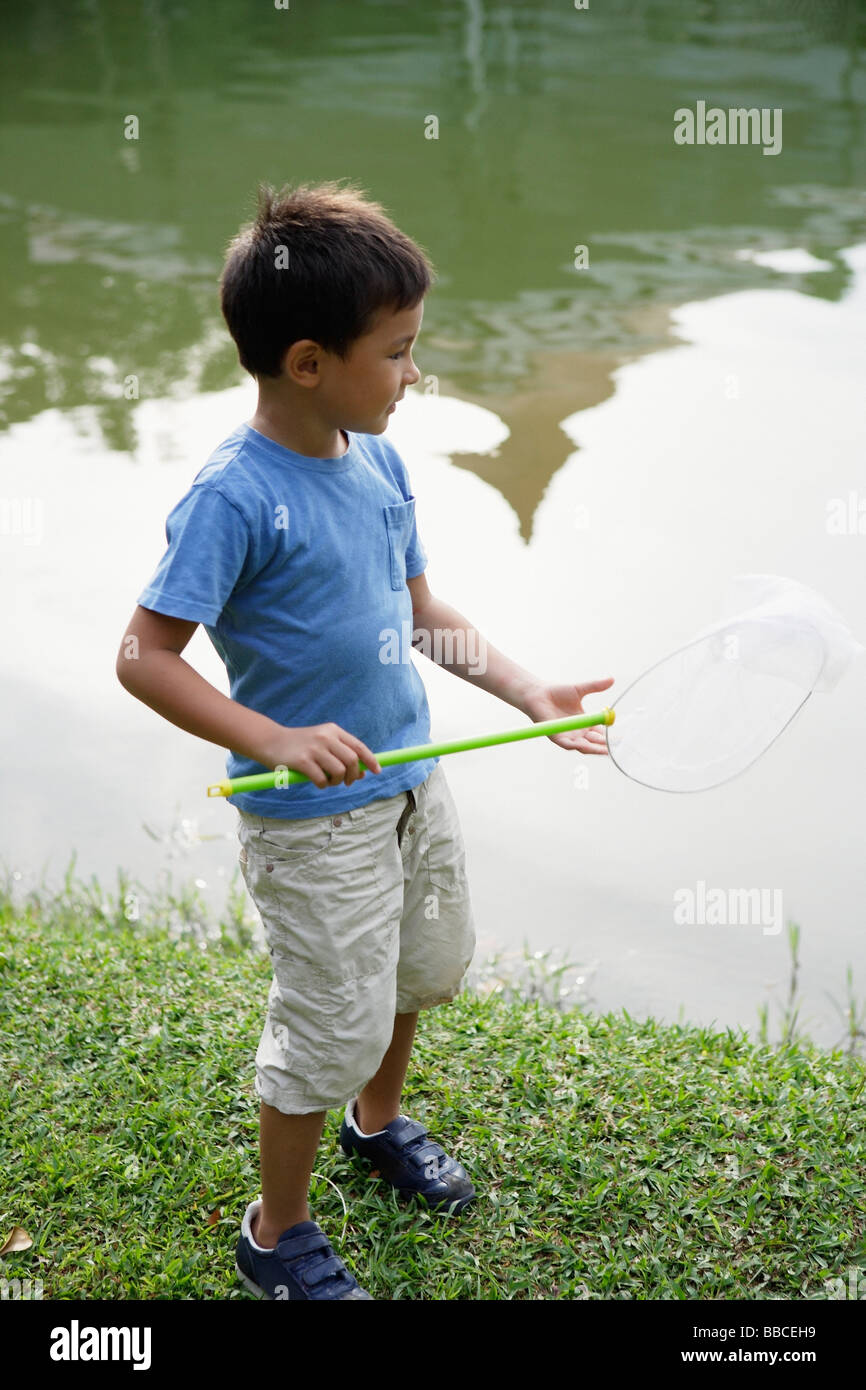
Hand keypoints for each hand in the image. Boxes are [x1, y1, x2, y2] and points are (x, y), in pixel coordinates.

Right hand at [263, 723, 382, 787]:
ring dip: (336, 782)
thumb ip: (341, 755)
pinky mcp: (302, 761)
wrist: (271, 741)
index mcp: (333, 730)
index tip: (377, 771)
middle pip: (352, 760)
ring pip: (339, 772)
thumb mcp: (322, 744)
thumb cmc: (300, 745)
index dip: (370, 760)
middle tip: (346, 782)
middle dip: (352, 775)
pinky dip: (322, 785)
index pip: (358, 746)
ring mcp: (314, 749)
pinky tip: (316, 782)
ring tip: (328, 782)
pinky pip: (322, 780)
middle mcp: (325, 737)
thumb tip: (362, 773)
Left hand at [520, 677, 614, 754]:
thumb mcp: (580, 689)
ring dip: (593, 749)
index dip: (609, 736)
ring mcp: (567, 736)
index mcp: (585, 723)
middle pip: (593, 742)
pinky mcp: (556, 736)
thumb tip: (612, 679)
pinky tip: (583, 746)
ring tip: (605, 750)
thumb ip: (595, 686)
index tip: (621, 736)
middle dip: (604, 745)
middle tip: (615, 746)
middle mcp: (577, 732)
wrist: (538, 694)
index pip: (600, 733)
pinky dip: (575, 746)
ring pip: (583, 746)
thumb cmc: (557, 692)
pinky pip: (567, 744)